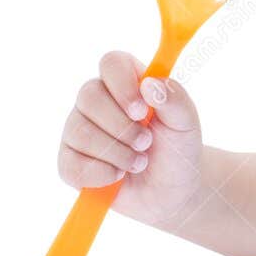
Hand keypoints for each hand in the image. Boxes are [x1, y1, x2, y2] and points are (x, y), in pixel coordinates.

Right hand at [56, 51, 204, 227]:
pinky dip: (102, 174)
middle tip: (146, 142)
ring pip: (79, 132)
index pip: (111, 62)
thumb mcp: (186, 124)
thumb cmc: (177, 149)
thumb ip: (176, 100)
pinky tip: (119, 175)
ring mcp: (78, 130)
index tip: (141, 110)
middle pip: (89, 95)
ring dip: (117, 153)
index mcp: (128, 82)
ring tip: (139, 162)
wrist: (170, 192)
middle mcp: (98, 101)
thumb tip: (150, 84)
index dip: (122, 84)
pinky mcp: (70, 161)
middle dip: (122, 126)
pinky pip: (72, 164)